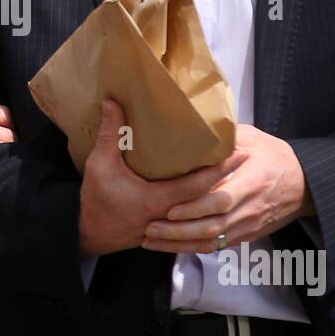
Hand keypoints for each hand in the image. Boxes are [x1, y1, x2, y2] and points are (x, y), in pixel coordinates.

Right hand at [78, 99, 247, 255]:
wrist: (88, 232)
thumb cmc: (95, 200)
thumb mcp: (99, 165)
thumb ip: (110, 134)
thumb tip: (112, 103)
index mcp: (156, 200)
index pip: (196, 185)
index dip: (219, 170)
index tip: (237, 154)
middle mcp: (168, 215)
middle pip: (207, 198)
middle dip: (228, 178)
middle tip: (246, 157)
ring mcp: (169, 225)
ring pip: (202, 212)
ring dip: (220, 194)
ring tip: (238, 174)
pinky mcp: (167, 230)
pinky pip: (194, 220)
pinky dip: (207, 208)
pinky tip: (217, 197)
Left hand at [141, 124, 313, 253]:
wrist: (305, 184)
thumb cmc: (275, 157)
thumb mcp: (253, 139)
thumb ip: (226, 137)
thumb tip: (192, 124)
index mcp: (252, 182)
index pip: (221, 200)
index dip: (194, 207)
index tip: (169, 208)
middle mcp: (249, 208)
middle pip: (211, 226)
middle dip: (178, 230)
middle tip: (149, 227)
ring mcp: (248, 225)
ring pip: (210, 241)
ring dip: (180, 243)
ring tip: (151, 239)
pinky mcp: (246, 235)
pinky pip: (217, 247)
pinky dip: (193, 248)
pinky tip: (171, 245)